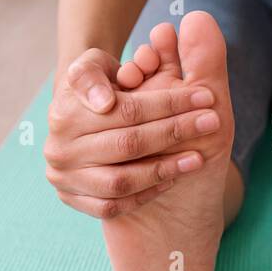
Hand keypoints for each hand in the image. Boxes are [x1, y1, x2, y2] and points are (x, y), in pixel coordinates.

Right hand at [44, 47, 219, 218]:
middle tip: (212, 123)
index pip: (128, 110)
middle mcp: (59, 146)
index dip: (170, 103)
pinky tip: (172, 178)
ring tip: (197, 158)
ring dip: (164, 169)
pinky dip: (145, 194)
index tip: (206, 98)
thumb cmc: (101, 85)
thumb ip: (100, 70)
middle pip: (128, 144)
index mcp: (65, 109)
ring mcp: (63, 176)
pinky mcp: (70, 198)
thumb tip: (106, 102)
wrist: (81, 117)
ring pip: (121, 181)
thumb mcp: (98, 64)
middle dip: (176, 132)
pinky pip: (112, 206)